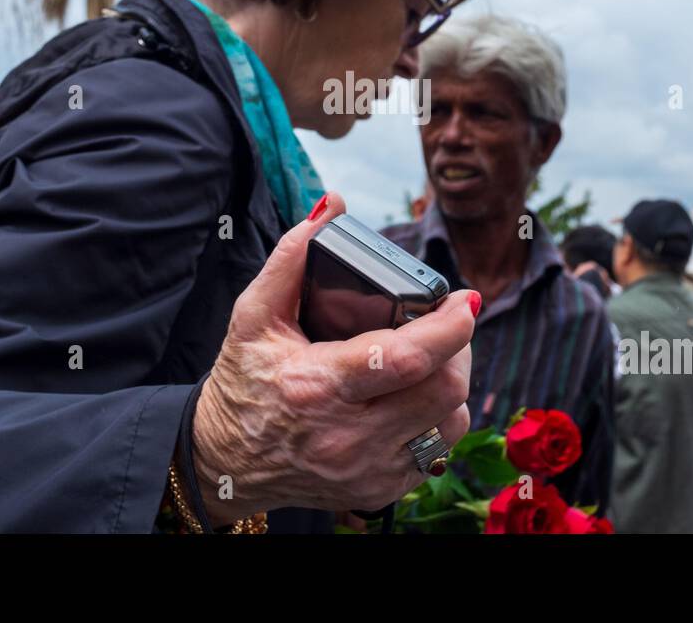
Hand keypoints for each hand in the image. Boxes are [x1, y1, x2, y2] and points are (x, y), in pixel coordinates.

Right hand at [191, 192, 475, 524]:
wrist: (226, 463)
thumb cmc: (242, 382)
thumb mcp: (253, 316)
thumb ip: (291, 257)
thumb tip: (332, 204)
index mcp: (317, 386)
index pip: (406, 358)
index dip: (450, 327)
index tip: (466, 299)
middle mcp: (347, 435)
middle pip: (443, 388)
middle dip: (457, 349)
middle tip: (445, 324)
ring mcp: (367, 468)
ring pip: (450, 421)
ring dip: (451, 384)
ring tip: (431, 359)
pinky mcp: (379, 489)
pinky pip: (438, 451)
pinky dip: (438, 418)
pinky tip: (414, 397)